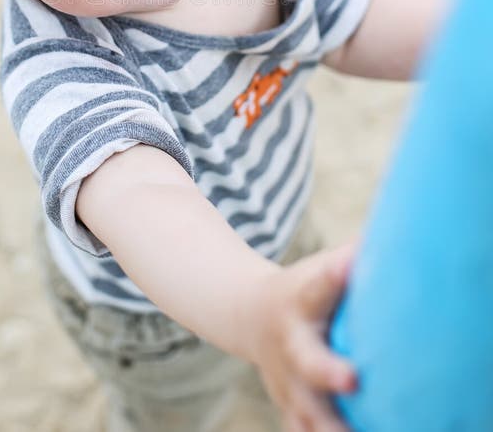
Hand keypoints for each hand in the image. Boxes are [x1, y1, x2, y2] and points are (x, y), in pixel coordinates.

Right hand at [244, 243, 356, 430]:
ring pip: (306, 410)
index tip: (349, 263)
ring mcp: (287, 380)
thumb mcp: (317, 269)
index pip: (318, 285)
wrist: (247, 314)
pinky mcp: (291, 407)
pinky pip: (304, 431)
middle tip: (353, 379)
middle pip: (308, 360)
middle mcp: (291, 343)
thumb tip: (398, 234)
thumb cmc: (302, 289)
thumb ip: (351, 258)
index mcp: (301, 301)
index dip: (334, 275)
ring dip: (329, 426)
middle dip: (328, 372)